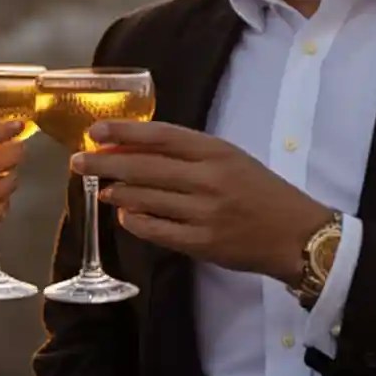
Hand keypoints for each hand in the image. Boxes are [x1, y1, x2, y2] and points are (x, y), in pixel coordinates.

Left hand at [71, 120, 330, 284]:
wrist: (296, 234)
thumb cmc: (259, 191)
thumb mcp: (228, 159)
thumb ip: (186, 154)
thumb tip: (132, 150)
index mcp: (215, 151)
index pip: (160, 136)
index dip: (123, 132)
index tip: (94, 132)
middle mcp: (208, 179)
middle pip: (143, 167)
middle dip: (105, 164)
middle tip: (79, 163)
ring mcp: (204, 213)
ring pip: (145, 199)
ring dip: (117, 193)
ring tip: (104, 190)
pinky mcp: (202, 243)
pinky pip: (157, 231)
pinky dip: (135, 221)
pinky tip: (125, 216)